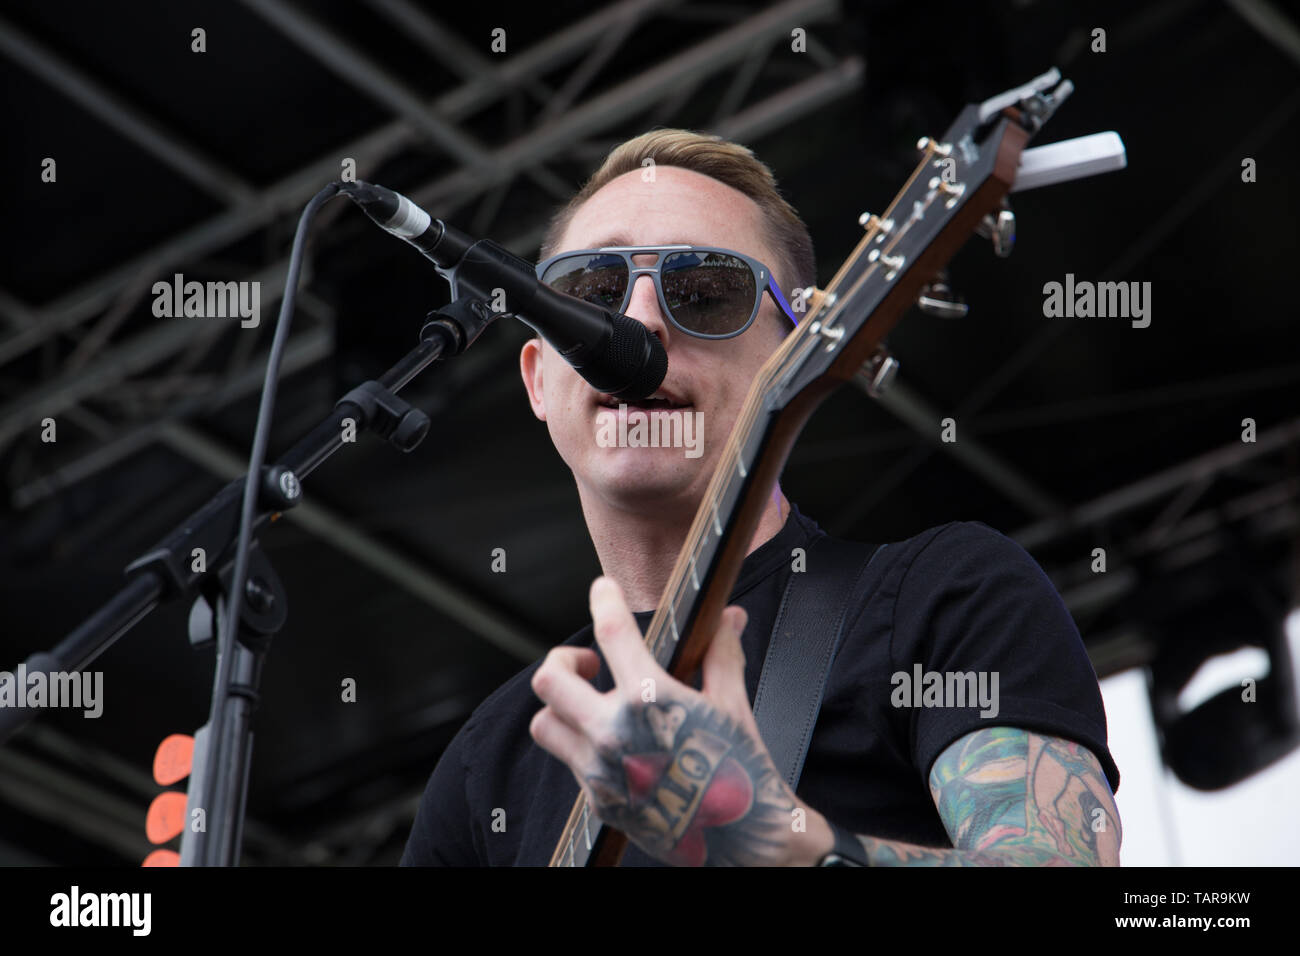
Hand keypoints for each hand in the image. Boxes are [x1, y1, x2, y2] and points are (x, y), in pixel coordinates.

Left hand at [529, 576, 832, 865]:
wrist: (745, 839)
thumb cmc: (741, 770)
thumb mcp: (732, 705)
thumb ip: (721, 654)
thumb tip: (728, 617)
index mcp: (649, 699)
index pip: (612, 631)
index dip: (604, 599)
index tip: (603, 589)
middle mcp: (615, 733)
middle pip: (549, 680)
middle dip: (564, 661)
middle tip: (591, 664)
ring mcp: (601, 771)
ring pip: (547, 724)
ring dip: (563, 708)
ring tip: (593, 706)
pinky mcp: (600, 802)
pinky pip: (571, 762)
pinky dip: (583, 746)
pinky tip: (615, 745)